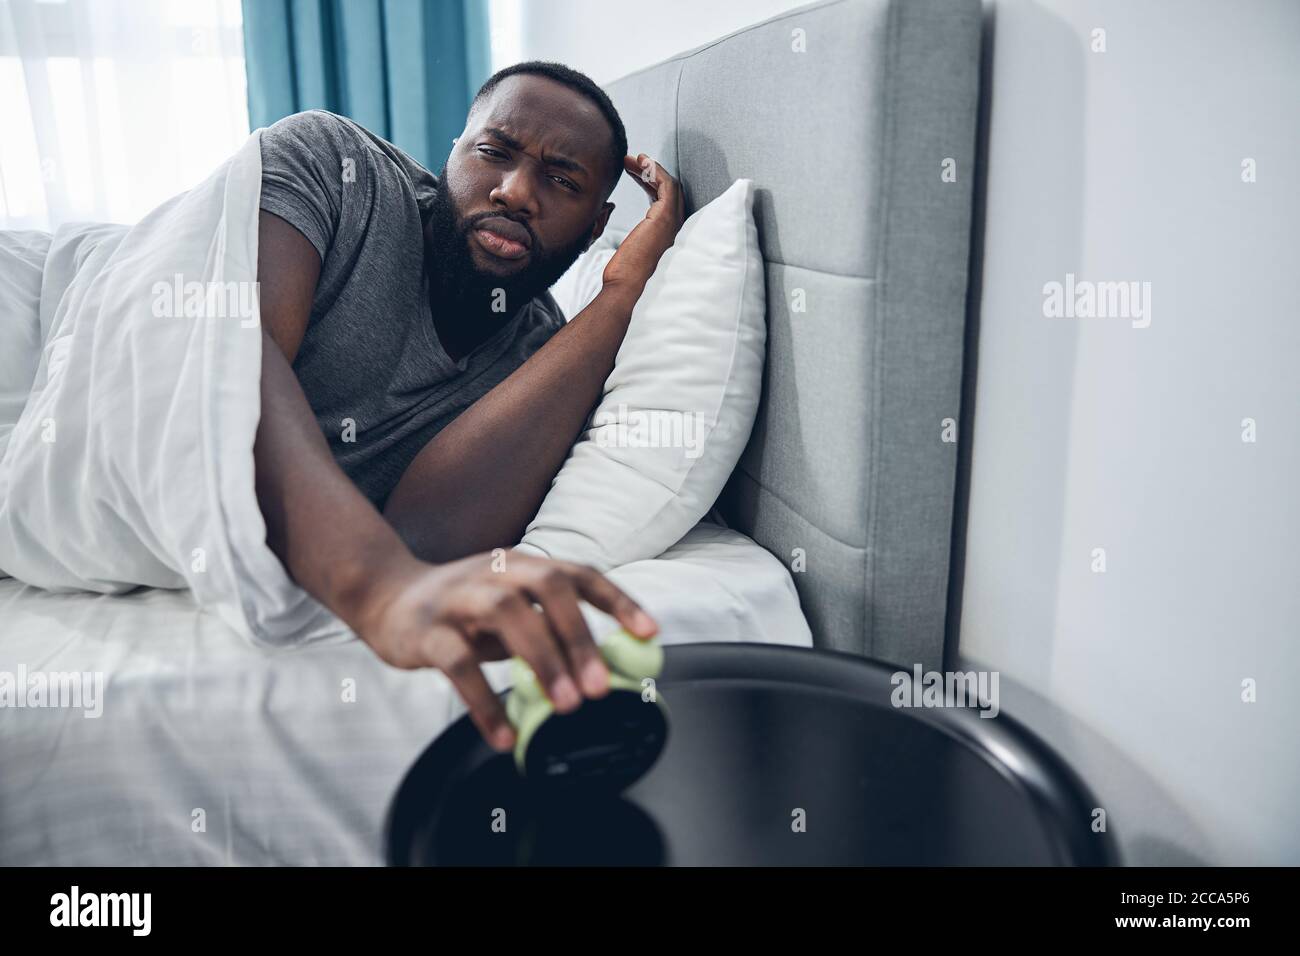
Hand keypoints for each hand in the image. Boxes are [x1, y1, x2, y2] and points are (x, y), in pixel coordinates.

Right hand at [352, 551, 658, 751]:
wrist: (388, 598)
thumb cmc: (464, 608)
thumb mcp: (511, 606)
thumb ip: (549, 626)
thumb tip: (604, 666)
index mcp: (524, 565)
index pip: (579, 574)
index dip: (617, 601)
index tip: (649, 632)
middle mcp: (496, 572)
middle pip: (548, 589)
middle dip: (580, 637)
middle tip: (601, 687)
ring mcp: (460, 597)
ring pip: (508, 615)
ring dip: (543, 661)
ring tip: (566, 705)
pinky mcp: (428, 631)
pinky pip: (459, 665)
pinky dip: (485, 702)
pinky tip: (504, 734)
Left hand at [601, 154, 685, 290]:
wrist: (626, 288)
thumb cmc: (623, 277)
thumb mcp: (628, 251)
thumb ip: (631, 238)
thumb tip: (616, 227)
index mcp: (667, 235)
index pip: (664, 201)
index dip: (650, 183)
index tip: (634, 172)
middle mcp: (675, 229)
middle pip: (669, 191)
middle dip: (651, 173)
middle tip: (631, 162)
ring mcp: (672, 223)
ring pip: (669, 185)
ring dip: (651, 168)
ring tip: (632, 159)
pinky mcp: (664, 218)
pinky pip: (666, 185)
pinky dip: (655, 171)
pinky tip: (640, 163)